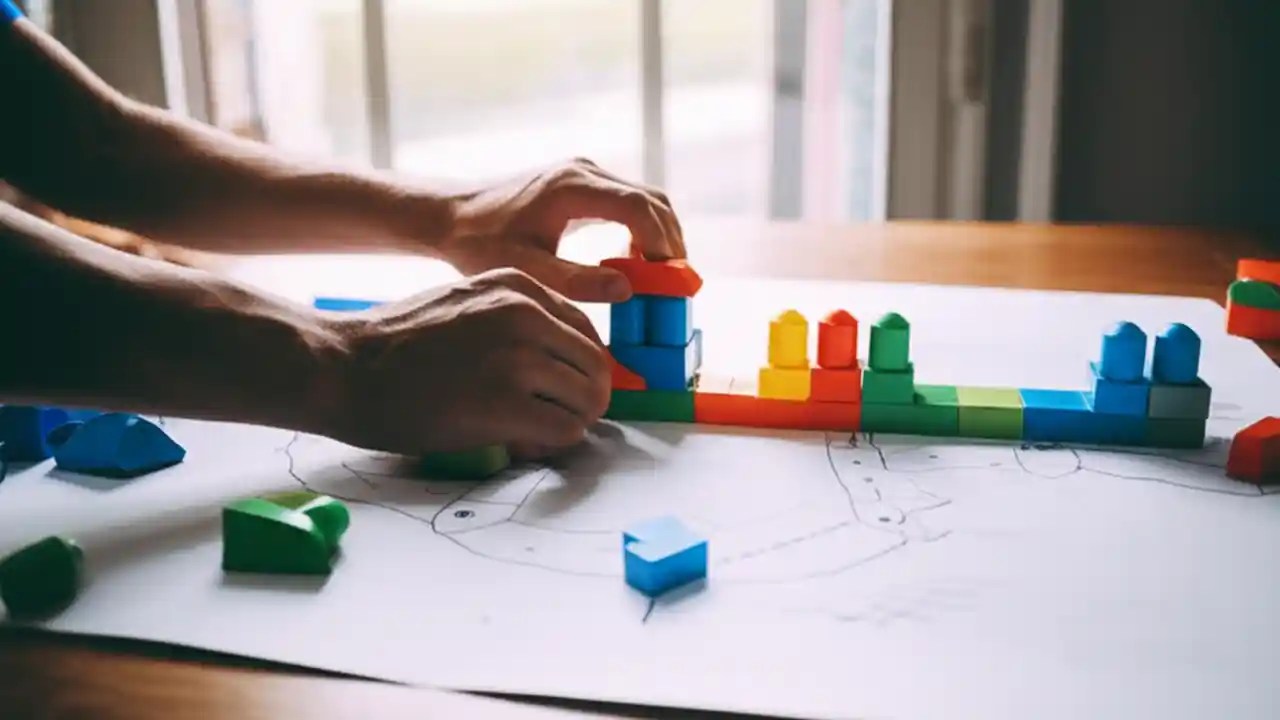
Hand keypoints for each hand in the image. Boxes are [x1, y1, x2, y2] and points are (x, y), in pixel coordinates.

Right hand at [323, 269, 609, 458]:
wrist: (341, 366)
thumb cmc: (395, 345)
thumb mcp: (466, 304)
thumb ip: (516, 322)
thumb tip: (560, 364)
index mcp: (518, 287)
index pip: (586, 333)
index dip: (577, 371)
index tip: (556, 392)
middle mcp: (526, 314)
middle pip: (597, 368)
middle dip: (582, 401)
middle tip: (548, 420)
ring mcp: (517, 357)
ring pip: (590, 401)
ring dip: (568, 424)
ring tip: (528, 432)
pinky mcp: (505, 403)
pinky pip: (566, 431)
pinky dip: (551, 446)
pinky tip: (517, 443)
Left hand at [438, 158, 684, 303]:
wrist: (453, 216)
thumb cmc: (481, 244)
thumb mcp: (527, 270)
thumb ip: (577, 281)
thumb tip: (628, 290)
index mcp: (572, 188)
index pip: (638, 207)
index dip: (663, 243)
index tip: (672, 278)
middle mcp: (584, 171)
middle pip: (652, 199)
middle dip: (670, 241)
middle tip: (676, 283)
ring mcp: (585, 173)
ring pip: (645, 198)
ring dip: (659, 234)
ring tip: (660, 277)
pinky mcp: (583, 182)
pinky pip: (628, 201)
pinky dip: (643, 229)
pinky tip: (635, 262)